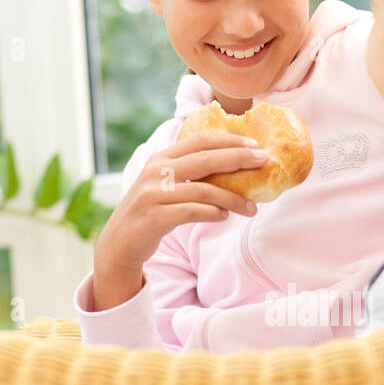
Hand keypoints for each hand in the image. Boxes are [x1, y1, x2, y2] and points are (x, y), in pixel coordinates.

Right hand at [92, 131, 270, 308]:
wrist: (119, 243)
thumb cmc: (150, 212)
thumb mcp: (164, 185)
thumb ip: (188, 173)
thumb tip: (232, 167)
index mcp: (161, 158)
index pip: (200, 141)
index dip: (229, 141)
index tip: (255, 146)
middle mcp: (156, 171)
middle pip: (205, 159)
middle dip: (239, 159)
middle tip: (265, 162)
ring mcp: (154, 193)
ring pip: (203, 190)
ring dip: (232, 198)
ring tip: (252, 208)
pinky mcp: (155, 217)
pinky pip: (192, 212)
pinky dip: (212, 214)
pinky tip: (225, 217)